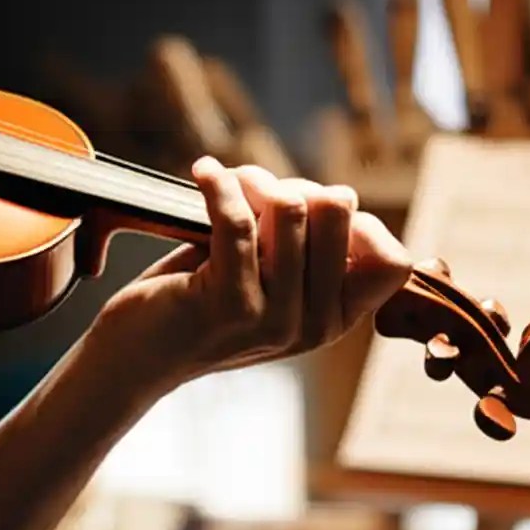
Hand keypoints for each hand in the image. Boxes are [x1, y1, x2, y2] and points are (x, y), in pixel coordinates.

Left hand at [94, 156, 410, 390]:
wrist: (137, 356)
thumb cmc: (201, 299)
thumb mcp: (271, 278)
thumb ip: (309, 245)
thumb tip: (335, 195)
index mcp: (335, 319)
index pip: (392, 262)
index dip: (358, 223)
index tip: (312, 215)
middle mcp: (314, 326)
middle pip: (338, 211)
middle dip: (293, 187)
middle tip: (254, 199)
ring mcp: (276, 319)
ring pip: (291, 207)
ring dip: (252, 182)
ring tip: (225, 188)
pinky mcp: (230, 305)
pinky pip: (238, 219)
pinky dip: (218, 183)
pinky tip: (204, 173)